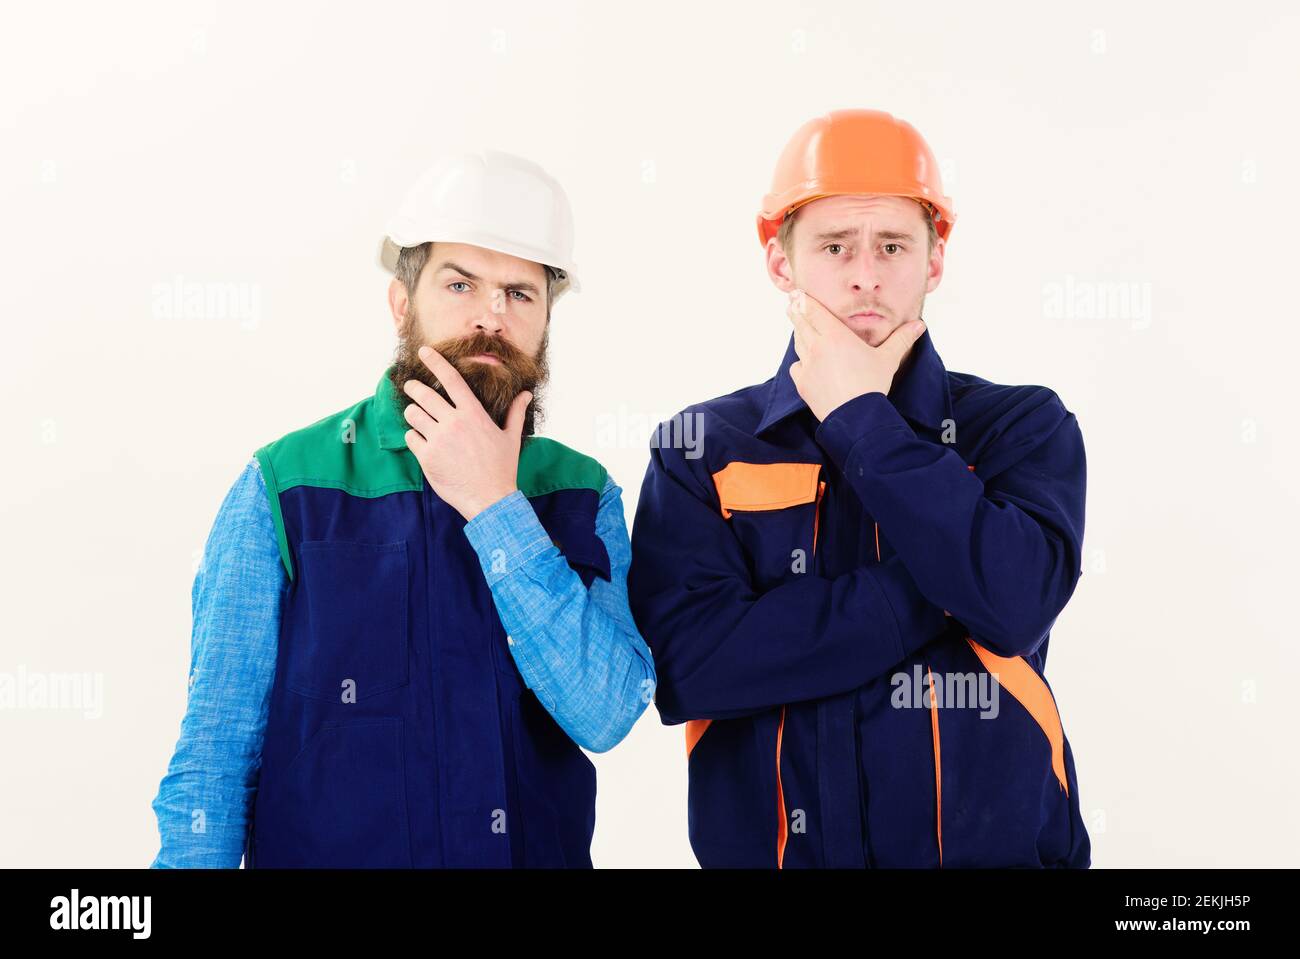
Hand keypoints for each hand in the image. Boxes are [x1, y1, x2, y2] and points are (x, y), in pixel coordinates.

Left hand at [401, 345, 529, 521]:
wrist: (490, 499)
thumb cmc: (502, 468)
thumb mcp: (511, 438)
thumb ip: (515, 412)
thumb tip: (526, 394)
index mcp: (474, 414)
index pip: (451, 379)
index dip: (435, 362)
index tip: (424, 351)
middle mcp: (454, 423)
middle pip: (424, 395)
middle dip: (413, 387)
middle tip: (411, 386)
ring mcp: (438, 439)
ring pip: (413, 415)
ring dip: (413, 414)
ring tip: (417, 418)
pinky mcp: (427, 456)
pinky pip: (411, 437)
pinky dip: (414, 437)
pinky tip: (423, 442)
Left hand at [786, 289, 925, 421]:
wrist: (856, 417)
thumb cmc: (872, 385)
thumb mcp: (888, 359)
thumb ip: (902, 339)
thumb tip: (919, 325)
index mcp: (835, 336)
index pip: (813, 311)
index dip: (803, 300)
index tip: (796, 293)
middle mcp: (816, 347)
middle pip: (800, 323)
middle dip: (795, 312)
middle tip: (791, 303)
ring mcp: (807, 365)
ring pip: (798, 343)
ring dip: (799, 333)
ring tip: (799, 327)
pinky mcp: (802, 383)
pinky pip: (797, 366)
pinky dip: (800, 362)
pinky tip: (805, 362)